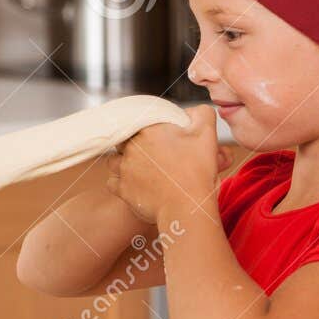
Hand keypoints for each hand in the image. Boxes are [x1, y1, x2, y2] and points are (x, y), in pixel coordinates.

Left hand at [105, 106, 233, 224]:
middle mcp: (131, 147)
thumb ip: (201, 114)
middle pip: (125, 140)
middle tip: (153, 154)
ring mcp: (124, 168)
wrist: (186, 206)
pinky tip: (134, 183)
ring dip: (125, 162)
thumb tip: (191, 112)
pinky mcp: (122, 189)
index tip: (161, 139)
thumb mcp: (206, 133)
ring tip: (141, 168)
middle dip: (136, 145)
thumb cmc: (197, 171)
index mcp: (148, 129)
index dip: (150, 130)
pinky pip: (112, 181)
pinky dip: (121, 182)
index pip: (140, 121)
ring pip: (114, 159)